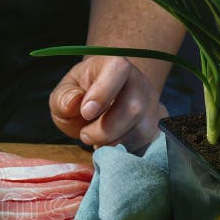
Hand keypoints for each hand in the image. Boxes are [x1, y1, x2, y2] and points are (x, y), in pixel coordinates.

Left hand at [49, 56, 167, 152]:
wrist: (103, 104)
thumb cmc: (81, 95)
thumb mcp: (64, 93)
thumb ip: (64, 98)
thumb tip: (73, 104)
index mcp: (114, 66)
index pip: (118, 70)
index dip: (102, 93)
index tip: (85, 112)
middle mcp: (139, 83)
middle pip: (133, 108)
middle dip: (104, 130)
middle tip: (85, 135)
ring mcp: (152, 107)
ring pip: (141, 131)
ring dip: (113, 143)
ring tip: (96, 140)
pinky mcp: (156, 129)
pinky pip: (146, 146)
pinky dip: (124, 152)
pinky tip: (111, 147)